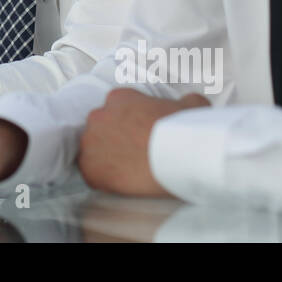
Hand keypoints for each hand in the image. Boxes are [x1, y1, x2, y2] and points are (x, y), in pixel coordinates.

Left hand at [77, 88, 210, 196]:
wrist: (177, 154)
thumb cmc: (183, 129)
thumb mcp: (191, 106)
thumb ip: (186, 100)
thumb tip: (191, 102)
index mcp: (119, 98)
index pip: (118, 109)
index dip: (130, 123)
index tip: (141, 135)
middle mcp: (99, 115)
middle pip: (103, 128)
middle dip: (116, 140)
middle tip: (135, 154)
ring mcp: (91, 141)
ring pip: (94, 150)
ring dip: (108, 158)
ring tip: (129, 170)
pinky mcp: (89, 167)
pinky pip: (91, 173)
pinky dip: (103, 179)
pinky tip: (121, 183)